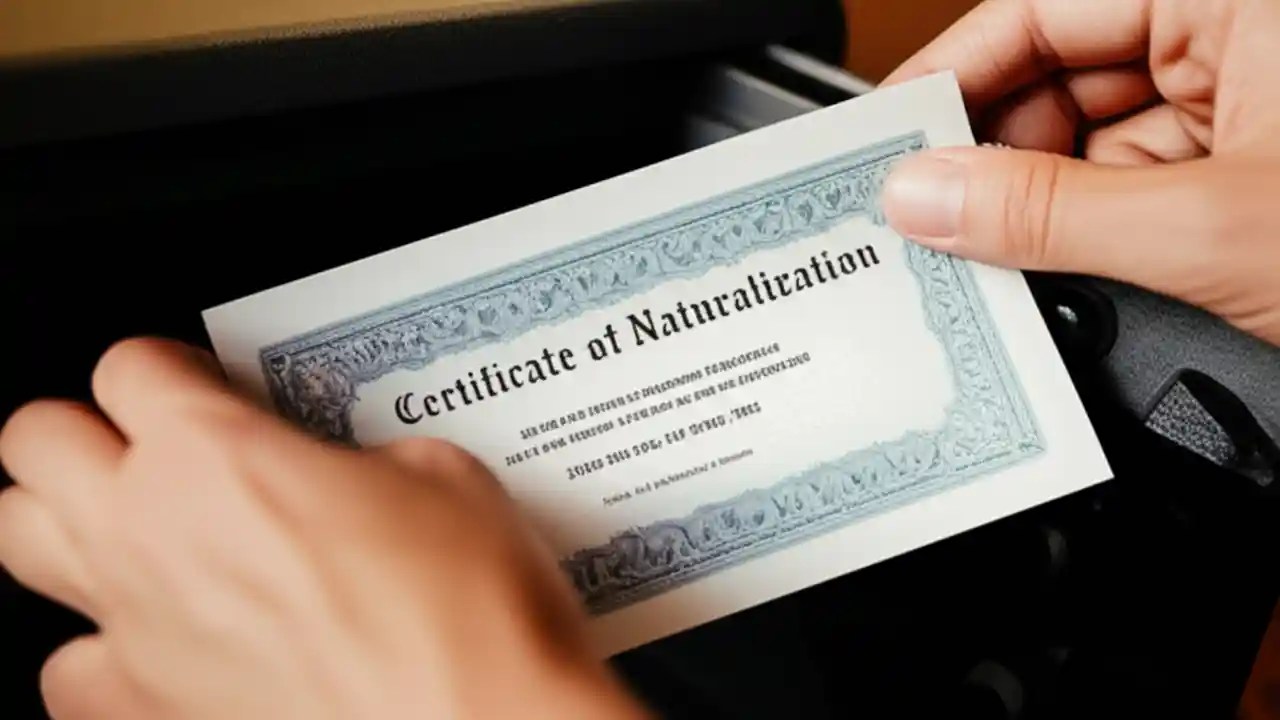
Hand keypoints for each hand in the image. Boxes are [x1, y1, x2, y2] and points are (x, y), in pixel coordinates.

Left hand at [0, 338, 647, 719]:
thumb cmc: (468, 612)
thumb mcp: (441, 476)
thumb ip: (359, 456)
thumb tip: (347, 472)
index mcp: (216, 452)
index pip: (128, 368)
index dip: (167, 368)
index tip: (198, 383)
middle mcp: (147, 532)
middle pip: (36, 439)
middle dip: (86, 429)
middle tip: (155, 444)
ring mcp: (131, 630)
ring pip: (18, 539)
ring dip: (71, 521)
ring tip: (143, 530)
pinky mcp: (142, 714)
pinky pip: (70, 669)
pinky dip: (104, 648)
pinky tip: (168, 645)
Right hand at [880, 0, 1279, 345]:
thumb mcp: (1209, 227)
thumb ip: (1051, 212)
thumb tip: (928, 196)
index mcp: (1233, 1)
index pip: (1042, 12)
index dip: (953, 75)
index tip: (888, 137)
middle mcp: (1234, 39)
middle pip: (1060, 82)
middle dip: (994, 159)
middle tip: (928, 217)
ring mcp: (1244, 105)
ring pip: (1091, 144)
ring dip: (1038, 208)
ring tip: (988, 259)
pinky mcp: (1245, 172)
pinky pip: (1134, 188)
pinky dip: (1087, 233)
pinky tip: (1050, 271)